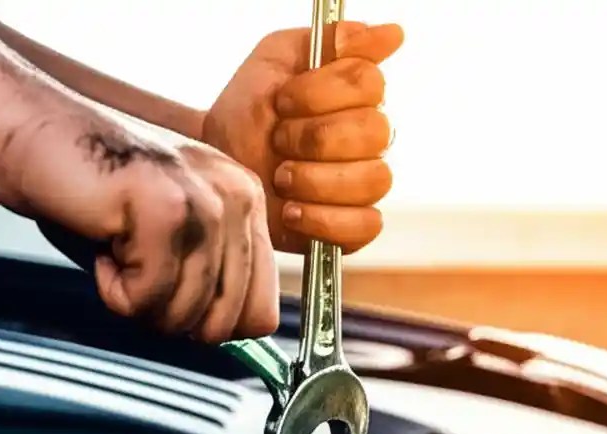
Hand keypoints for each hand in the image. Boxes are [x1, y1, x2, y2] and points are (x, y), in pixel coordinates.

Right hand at [0, 104, 277, 341]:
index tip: (167, 292)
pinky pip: (147, 298)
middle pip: (224, 323)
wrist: (24, 127)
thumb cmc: (86, 186)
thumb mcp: (164, 239)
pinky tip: (100, 241)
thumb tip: (229, 340)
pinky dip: (111, 288)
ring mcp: (204, 200)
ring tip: (112, 246)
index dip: (206, 323)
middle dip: (166, 314)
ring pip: (184, 314)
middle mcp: (236, 196)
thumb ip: (207, 282)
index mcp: (245, 200)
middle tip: (132, 272)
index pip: (261, 312)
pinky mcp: (164, 208)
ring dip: (134, 299)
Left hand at [202, 22, 403, 253]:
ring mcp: (363, 184)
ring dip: (314, 179)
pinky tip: (294, 210)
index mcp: (354, 96)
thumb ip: (326, 39)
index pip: (369, 83)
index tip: (283, 102)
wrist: (215, 173)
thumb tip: (390, 33)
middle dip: (312, 137)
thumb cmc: (242, 118)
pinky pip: (365, 225)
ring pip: (373, 179)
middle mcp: (368, 138)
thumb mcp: (271, 62)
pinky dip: (323, 220)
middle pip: (374, 131)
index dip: (320, 93)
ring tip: (280, 177)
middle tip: (279, 142)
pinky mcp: (354, 227)